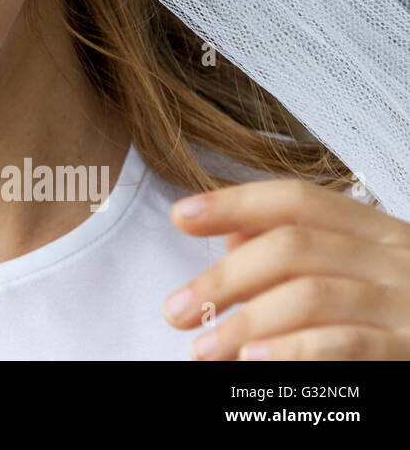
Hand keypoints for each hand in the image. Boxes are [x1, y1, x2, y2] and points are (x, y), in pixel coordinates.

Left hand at [162, 178, 409, 358]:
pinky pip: (346, 344)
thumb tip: (230, 235)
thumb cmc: (405, 304)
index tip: (180, 217)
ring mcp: (404, 304)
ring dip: (246, 323)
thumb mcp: (360, 263)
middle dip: (224, 278)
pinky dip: (294, 351)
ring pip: (311, 297)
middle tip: (175, 309)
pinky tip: (256, 361)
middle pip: (292, 249)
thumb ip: (299, 245)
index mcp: (372, 229)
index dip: (234, 203)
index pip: (294, 201)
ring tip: (202, 349)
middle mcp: (390, 257)